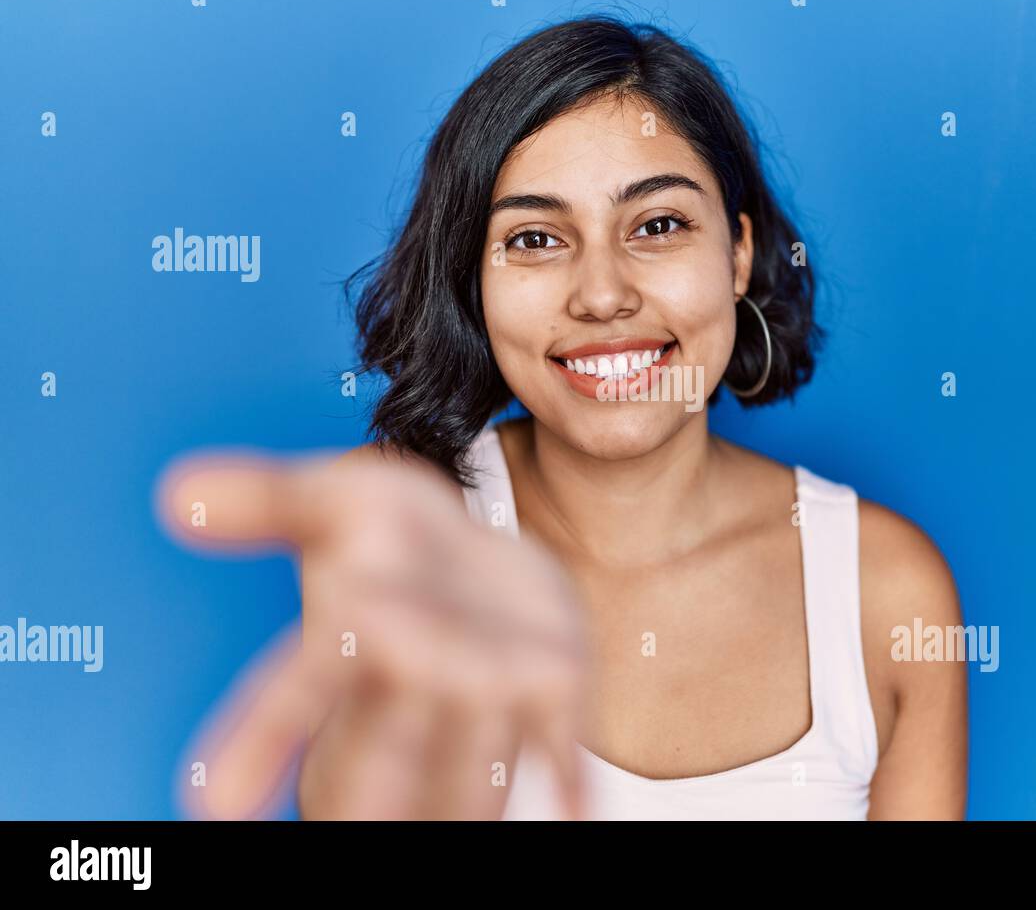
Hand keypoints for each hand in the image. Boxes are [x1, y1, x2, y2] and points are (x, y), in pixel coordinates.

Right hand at [155, 444, 589, 819]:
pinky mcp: (551, 690)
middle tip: (361, 820)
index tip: (217, 800)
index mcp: (349, 641)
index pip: (297, 693)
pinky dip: (565, 778)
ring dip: (466, 775)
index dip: (261, 739)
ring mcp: (485, 695)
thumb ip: (267, 499)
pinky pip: (556, 743)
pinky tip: (578, 814)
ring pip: (469, 755)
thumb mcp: (334, 496)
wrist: (487, 558)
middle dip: (376, 783)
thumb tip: (179, 493)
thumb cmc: (398, 535)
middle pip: (386, 748)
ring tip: (461, 803)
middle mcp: (412, 684)